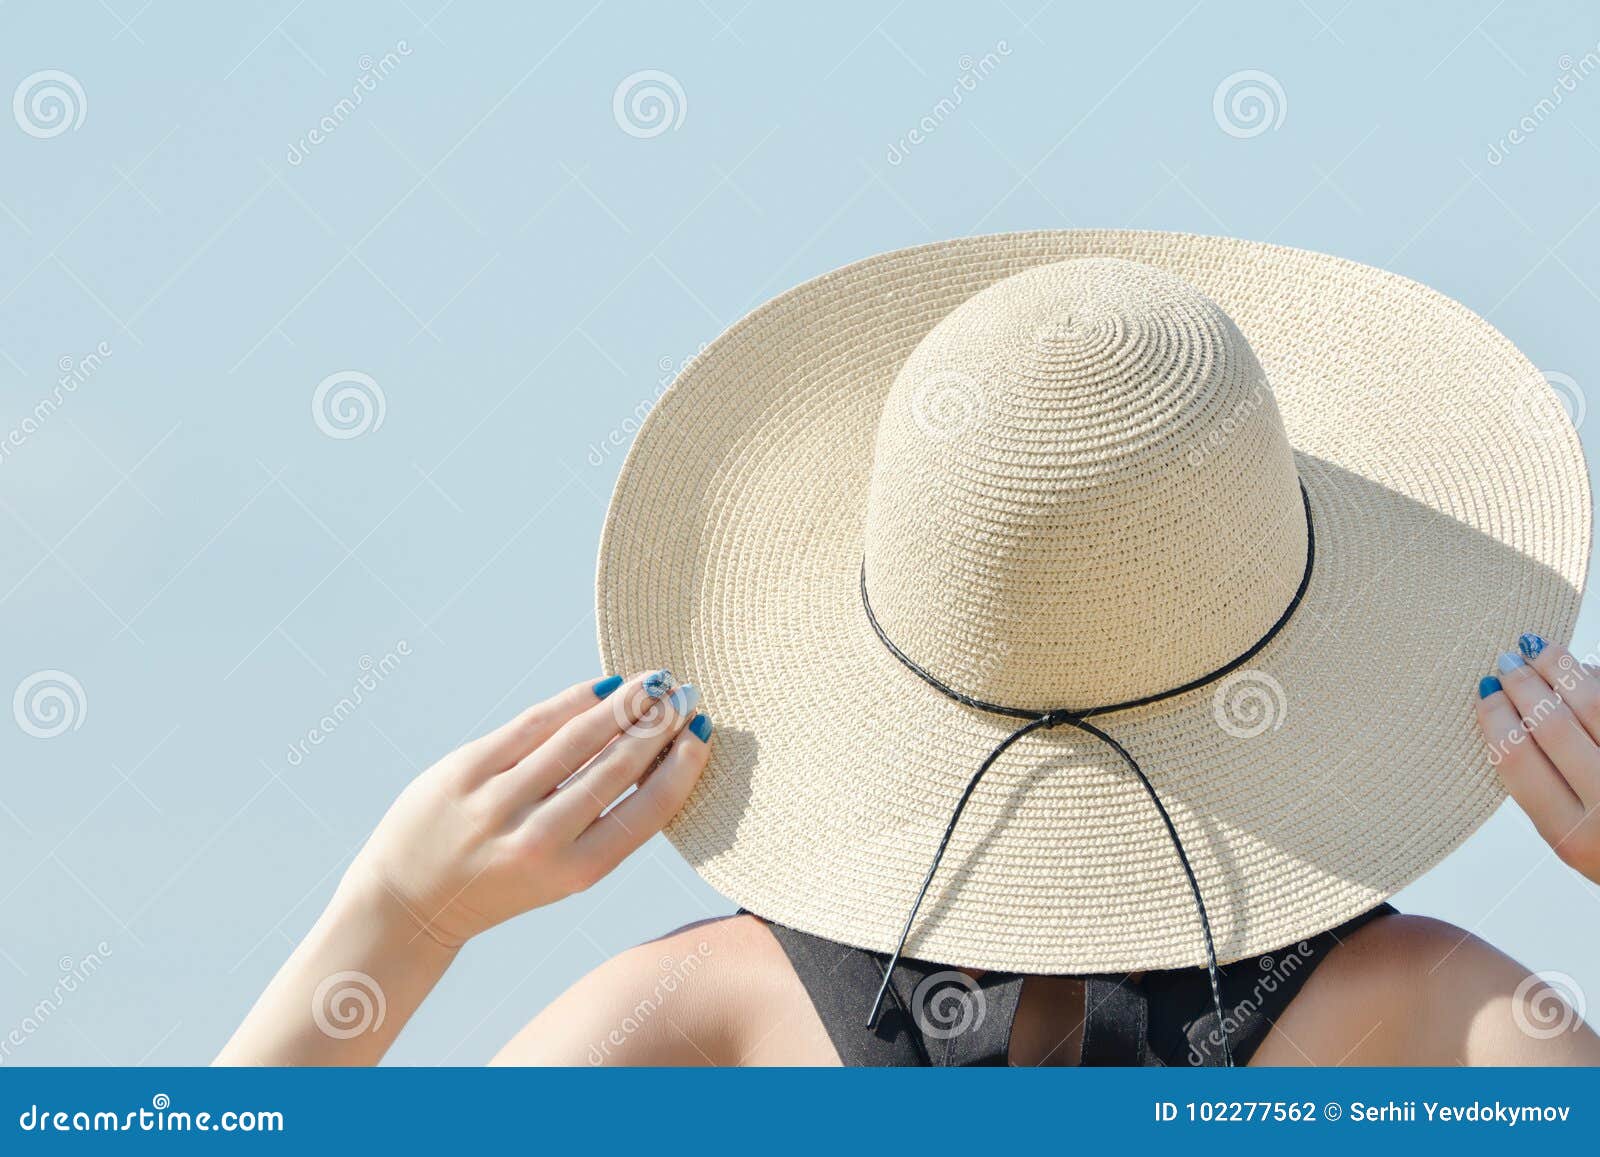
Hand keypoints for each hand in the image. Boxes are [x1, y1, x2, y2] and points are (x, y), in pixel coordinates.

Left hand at [347, 669, 710, 945]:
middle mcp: (538, 839)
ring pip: (577, 738)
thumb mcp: (560, 873)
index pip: (646, 810)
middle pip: (616, 766)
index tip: (701, 734)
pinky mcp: (466, 771)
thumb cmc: (500, 883)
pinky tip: (603, 687)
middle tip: (685, 695)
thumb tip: (658, 751)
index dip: (681, 767)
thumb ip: (602, 821)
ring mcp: (498, 802)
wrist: (410, 901)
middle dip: (658, 725)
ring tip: (654, 683)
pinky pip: (531, 724)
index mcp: (573, 873)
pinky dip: (572, 700)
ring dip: (625, 705)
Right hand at [1476, 634, 1599, 882]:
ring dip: (1560, 669)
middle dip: (1523, 685)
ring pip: (1593, 705)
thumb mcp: (1569, 838)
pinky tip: (1583, 668)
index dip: (1495, 716)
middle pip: (1552, 727)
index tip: (1484, 691)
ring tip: (1539, 649)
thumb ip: (1540, 789)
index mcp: (1571, 836)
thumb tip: (1508, 712)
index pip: (1517, 759)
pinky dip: (1596, 679)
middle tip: (1506, 661)